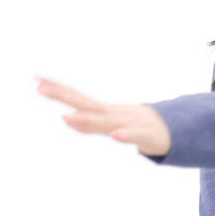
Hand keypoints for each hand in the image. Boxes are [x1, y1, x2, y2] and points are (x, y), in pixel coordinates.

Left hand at [34, 76, 171, 156]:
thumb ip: (91, 122)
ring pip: (106, 121)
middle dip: (63, 96)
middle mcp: (114, 114)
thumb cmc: (143, 127)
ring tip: (67, 118)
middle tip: (39, 87)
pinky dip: (125, 134)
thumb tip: (68, 117)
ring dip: (87, 120)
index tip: (36, 79)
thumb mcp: (113, 124)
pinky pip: (135, 135)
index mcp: (105, 111)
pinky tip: (115, 135)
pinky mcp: (147, 136)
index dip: (57, 89)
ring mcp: (130, 123)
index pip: (77, 98)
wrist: (178, 130)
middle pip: (85, 103)